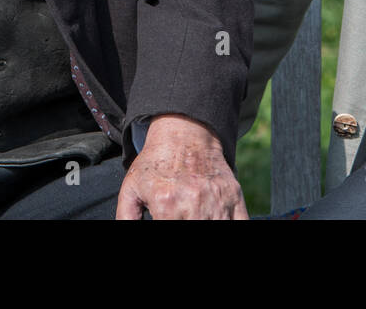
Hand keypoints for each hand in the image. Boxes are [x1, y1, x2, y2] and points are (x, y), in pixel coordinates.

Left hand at [116, 113, 247, 219]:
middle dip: (186, 226)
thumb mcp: (131, 188)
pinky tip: (216, 220)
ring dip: (205, 225)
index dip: (164, 229)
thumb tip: (124, 231)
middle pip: (194, 230)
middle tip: (180, 220)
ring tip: (195, 219)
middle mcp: (193, 204)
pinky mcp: (233, 197)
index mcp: (166, 204)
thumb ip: (126, 218)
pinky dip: (231, 225)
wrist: (185, 132)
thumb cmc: (156, 161)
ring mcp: (217, 202)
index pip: (166, 234)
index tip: (165, 222)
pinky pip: (240, 224)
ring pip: (217, 229)